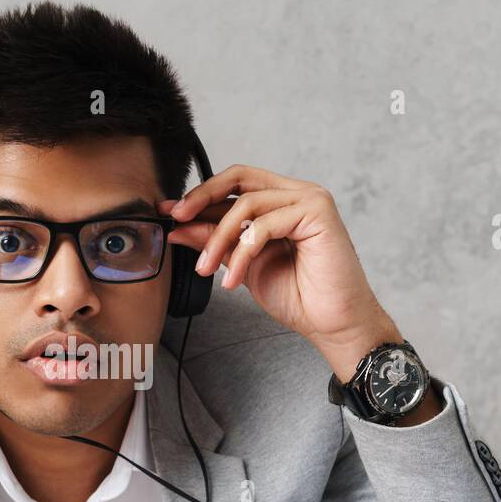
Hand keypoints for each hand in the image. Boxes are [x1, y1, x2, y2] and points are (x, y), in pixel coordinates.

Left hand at [159, 165, 398, 380]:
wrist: (332, 324)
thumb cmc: (298, 296)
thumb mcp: (242, 264)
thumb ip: (216, 241)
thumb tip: (179, 226)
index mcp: (281, 201)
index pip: (234, 186)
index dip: (199, 197)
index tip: (169, 214)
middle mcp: (296, 193)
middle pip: (238, 178)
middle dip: (202, 198)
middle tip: (177, 221)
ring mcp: (309, 199)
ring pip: (246, 205)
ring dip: (218, 240)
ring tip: (206, 270)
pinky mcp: (318, 212)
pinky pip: (264, 225)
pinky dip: (241, 253)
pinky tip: (233, 280)